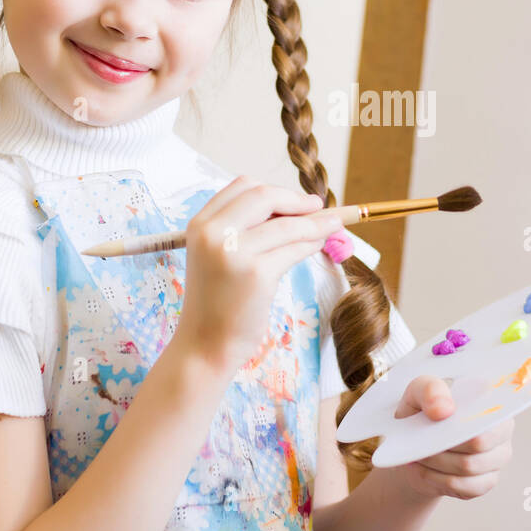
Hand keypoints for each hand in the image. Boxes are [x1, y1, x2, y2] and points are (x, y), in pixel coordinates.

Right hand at [171, 176, 341, 372]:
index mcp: (200, 223)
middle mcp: (212, 233)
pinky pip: (295, 248)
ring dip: (315, 223)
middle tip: (319, 207)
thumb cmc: (218, 301)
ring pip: (287, 224)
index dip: (275, 190)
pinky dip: (312, 243)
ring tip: (330, 227)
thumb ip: (245, 228)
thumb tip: (297, 207)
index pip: (242, 186)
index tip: (296, 200)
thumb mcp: (219, 255)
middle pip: (265, 196)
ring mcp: (234, 252)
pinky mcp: (257, 274)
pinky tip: (318, 245)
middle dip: (298, 200)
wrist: (205, 344)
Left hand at [393, 375, 513, 500]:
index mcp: (492, 402)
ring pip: (469, 467)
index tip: (435, 421)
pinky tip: (425, 471)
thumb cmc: (423, 412)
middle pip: (479, 443)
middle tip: (420, 442)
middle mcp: (502, 430)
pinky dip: (439, 480)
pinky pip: (466, 487)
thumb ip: (430, 390)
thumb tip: (445, 410)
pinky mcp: (487, 481)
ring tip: (419, 456)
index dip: (462, 421)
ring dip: (437, 463)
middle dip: (443, 445)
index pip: (488, 414)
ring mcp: (498, 458)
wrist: (417, 445)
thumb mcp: (418, 392)